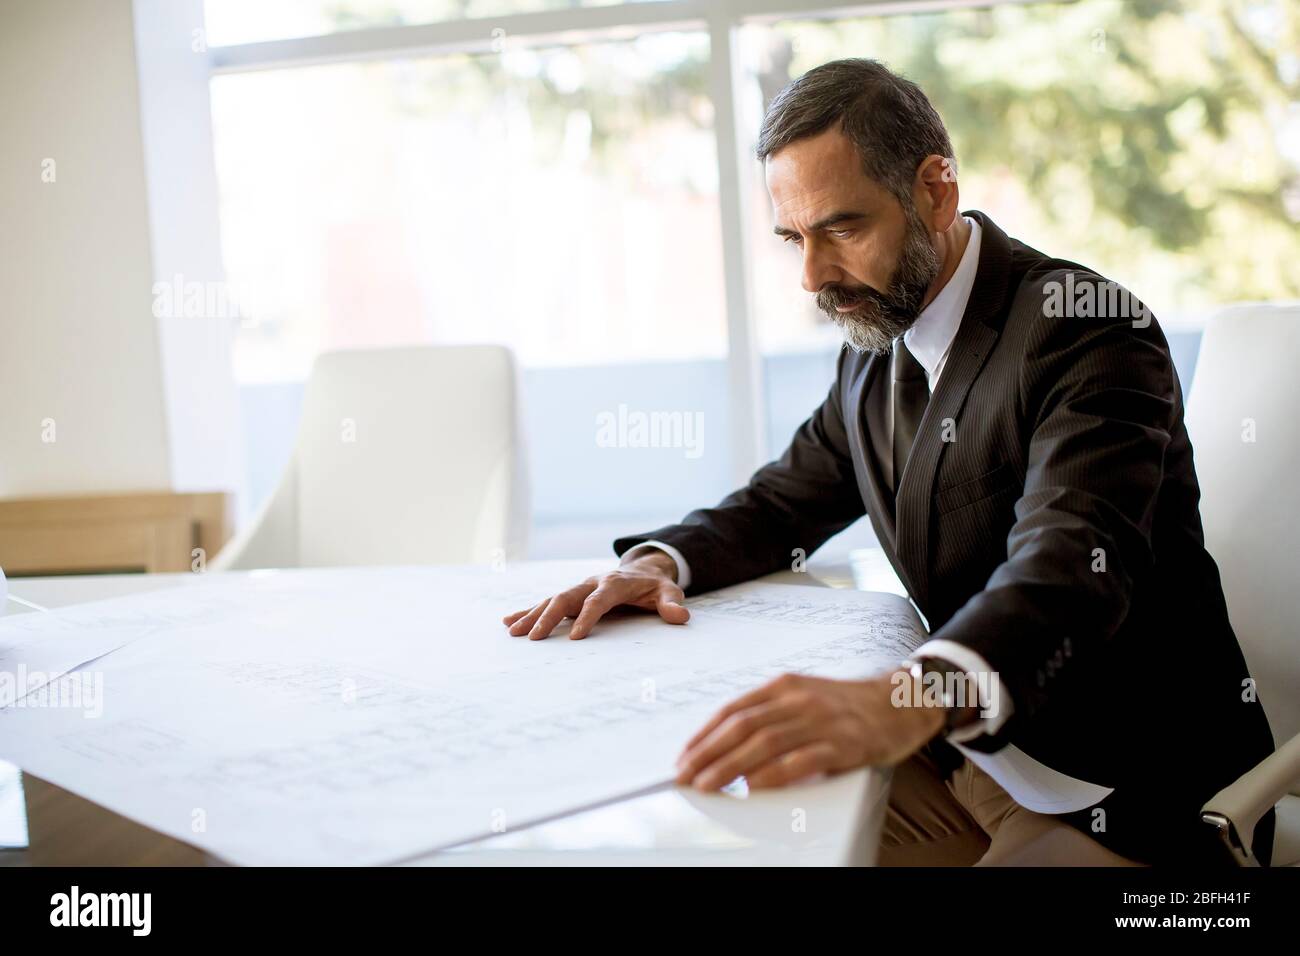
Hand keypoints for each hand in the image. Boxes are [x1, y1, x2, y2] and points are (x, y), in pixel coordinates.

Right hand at [501, 549, 688, 640]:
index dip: (587, 617)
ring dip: (532, 615)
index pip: (598, 600)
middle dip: (549, 617)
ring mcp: (579, 587)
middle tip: (534, 638)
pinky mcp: (572, 594)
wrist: (643, 570)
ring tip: (512, 631)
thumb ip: (672, 603)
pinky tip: (509, 622)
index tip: (574, 637)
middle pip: (566, 597)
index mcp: (614, 583)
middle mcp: (591, 582)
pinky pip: (547, 602)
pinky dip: (528, 611)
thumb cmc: (656, 586)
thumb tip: (680, 616)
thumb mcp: (669, 592)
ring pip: (551, 599)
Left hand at [674, 670, 943, 790]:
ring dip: (730, 766)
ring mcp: (821, 721)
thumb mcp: (804, 695)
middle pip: (742, 727)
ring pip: (764, 743)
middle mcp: (799, 700)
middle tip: (685, 775)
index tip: (684, 755)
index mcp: (784, 686)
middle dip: (708, 753)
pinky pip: (801, 760)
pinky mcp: (843, 745)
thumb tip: (726, 737)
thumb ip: (770, 711)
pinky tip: (752, 786)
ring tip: (708, 784)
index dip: (704, 734)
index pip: (733, 710)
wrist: (900, 702)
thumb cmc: (847, 704)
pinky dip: (772, 774)